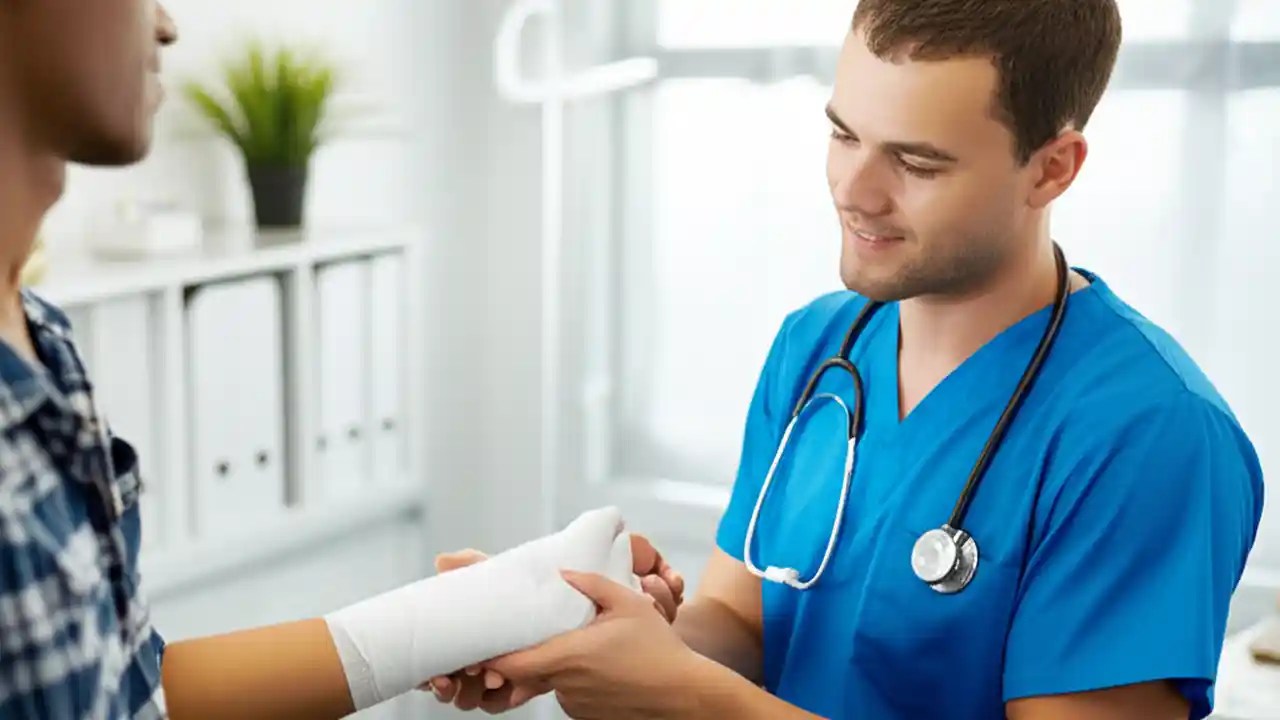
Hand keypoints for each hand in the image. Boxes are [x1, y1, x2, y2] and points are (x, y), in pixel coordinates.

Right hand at [421, 549, 541, 713]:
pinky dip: (498, 697)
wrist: (561, 606)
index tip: (429, 667)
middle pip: (445, 687)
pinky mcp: (513, 690)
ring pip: (466, 698)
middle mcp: (469, 665)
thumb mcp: (495, 576)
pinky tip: (503, 684)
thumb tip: (443, 560)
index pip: (430, 663)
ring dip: (470, 691)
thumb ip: (471, 566)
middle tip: (451, 675)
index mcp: (458, 642)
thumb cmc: (518, 594)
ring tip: (484, 674)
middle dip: (444, 686)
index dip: (424, 671)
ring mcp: (489, 679)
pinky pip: (496, 703)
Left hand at [424, 534, 685, 712]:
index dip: (493, 655)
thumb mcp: (629, 604)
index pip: (514, 661)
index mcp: (569, 654)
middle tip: (518, 636)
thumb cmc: (657, 649)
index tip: (480, 645)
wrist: (683, 693)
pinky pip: (568, 693)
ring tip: (580, 647)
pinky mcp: (585, 714)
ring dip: (554, 665)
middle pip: (528, 670)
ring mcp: (575, 702)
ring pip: (550, 681)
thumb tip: (562, 571)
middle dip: (523, 655)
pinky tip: (596, 667)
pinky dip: (572, 680)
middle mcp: (566, 682)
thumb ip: (591, 584)